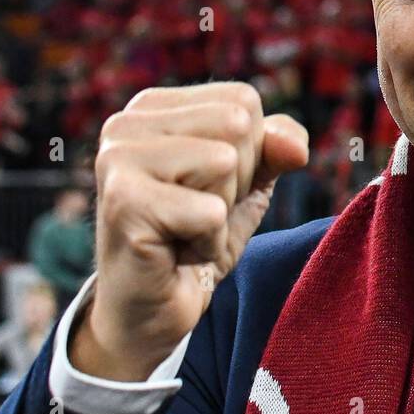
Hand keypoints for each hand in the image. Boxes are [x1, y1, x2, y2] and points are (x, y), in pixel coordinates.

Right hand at [72, 82, 308, 380]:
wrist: (151, 313)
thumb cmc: (195, 238)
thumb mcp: (248, 183)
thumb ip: (276, 147)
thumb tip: (296, 148)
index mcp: (152, 107)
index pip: (243, 100)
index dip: (250, 152)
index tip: (209, 188)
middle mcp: (126, 124)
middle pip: (237, 125)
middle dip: (238, 181)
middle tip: (198, 215)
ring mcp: (118, 160)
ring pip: (224, 163)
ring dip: (221, 212)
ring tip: (186, 231)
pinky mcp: (124, 204)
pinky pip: (210, 211)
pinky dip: (209, 243)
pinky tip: (177, 254)